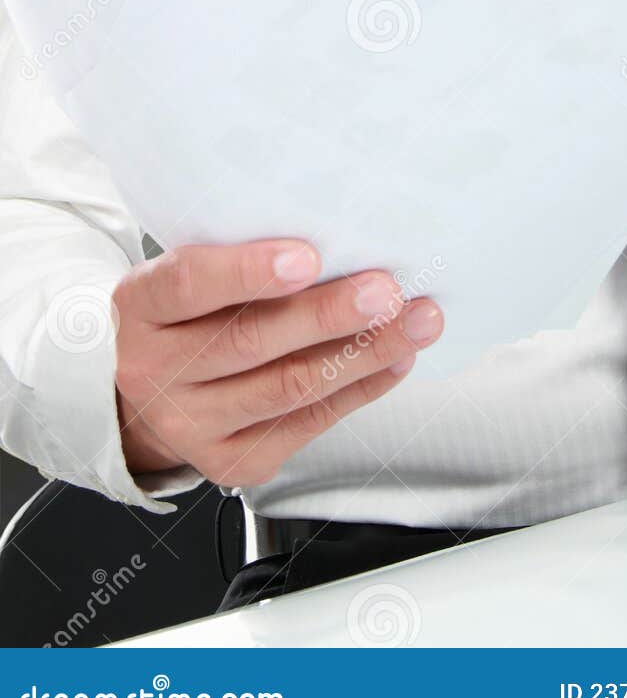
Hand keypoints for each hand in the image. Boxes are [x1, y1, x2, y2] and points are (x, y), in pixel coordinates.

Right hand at [112, 239, 442, 486]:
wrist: (149, 391)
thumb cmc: (188, 314)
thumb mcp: (192, 274)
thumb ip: (242, 256)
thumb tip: (339, 235)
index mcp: (140, 306)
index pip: (188, 284)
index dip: (249, 271)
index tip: (309, 256)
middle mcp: (154, 370)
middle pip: (250, 341)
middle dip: (328, 315)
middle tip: (387, 291)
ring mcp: (189, 424)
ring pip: (287, 387)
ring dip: (363, 354)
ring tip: (415, 323)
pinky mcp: (229, 462)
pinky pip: (305, 423)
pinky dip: (359, 389)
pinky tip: (396, 361)